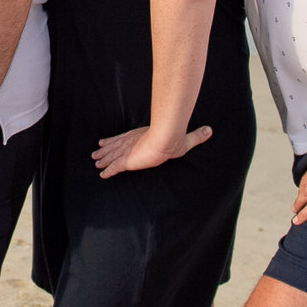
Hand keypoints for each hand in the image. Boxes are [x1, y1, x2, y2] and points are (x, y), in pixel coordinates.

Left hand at [93, 124, 212, 177]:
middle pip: (115, 147)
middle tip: (96, 154)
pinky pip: (114, 168)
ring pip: (111, 156)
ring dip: (103, 159)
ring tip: (95, 162)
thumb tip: (211, 130)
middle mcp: (131, 143)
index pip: (124, 139)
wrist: (166, 139)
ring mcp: (128, 151)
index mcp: (141, 136)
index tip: (106, 142)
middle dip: (105, 151)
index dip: (115, 141)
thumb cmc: (174, 139)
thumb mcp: (186, 140)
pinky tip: (102, 175)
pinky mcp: (126, 161)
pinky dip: (108, 171)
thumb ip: (196, 136)